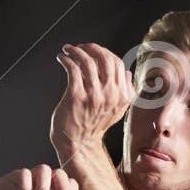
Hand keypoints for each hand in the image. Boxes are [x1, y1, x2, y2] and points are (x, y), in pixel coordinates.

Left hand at [51, 41, 133, 159]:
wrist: (78, 143)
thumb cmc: (95, 125)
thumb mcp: (117, 110)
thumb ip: (126, 91)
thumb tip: (127, 72)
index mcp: (122, 96)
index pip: (117, 63)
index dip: (104, 52)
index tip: (92, 50)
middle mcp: (110, 95)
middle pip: (104, 59)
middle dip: (90, 48)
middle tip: (79, 47)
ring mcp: (93, 96)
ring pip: (87, 61)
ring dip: (75, 51)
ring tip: (68, 50)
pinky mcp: (76, 97)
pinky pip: (72, 69)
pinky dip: (66, 59)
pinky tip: (61, 58)